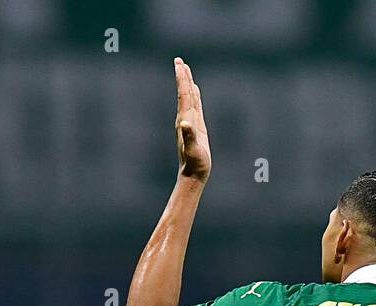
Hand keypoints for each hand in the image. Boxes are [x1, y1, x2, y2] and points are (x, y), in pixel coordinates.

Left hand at [174, 57, 210, 181]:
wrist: (193, 175)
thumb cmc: (194, 164)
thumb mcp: (193, 150)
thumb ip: (189, 136)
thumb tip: (185, 123)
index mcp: (185, 120)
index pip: (183, 95)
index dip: (182, 79)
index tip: (179, 64)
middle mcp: (185, 119)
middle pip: (184, 93)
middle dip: (182, 76)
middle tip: (179, 60)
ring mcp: (190, 122)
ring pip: (189, 98)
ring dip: (187, 83)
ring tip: (185, 70)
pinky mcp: (196, 127)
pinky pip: (195, 106)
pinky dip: (194, 96)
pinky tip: (194, 90)